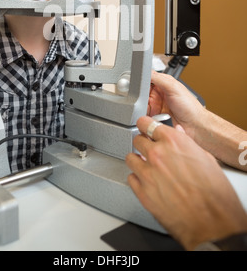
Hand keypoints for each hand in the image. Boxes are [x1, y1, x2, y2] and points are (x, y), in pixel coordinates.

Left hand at [126, 116, 246, 249]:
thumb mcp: (206, 158)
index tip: (145, 126)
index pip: (147, 123)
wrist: (212, 222)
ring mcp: (148, 173)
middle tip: (149, 149)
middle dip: (143, 143)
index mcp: (173, 142)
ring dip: (137, 160)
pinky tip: (146, 182)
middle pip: (137, 139)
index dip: (146, 125)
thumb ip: (187, 143)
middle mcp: (157, 154)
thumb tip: (179, 134)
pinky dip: (137, 179)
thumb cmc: (214, 193)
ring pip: (130, 158)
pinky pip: (131, 178)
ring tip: (145, 166)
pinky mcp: (142, 193)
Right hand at [148, 71, 205, 138]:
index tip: (141, 88)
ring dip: (146, 108)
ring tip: (153, 110)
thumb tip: (146, 72)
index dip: (143, 83)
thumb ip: (159, 78)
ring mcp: (158, 105)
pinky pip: (146, 115)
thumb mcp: (174, 88)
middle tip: (149, 101)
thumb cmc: (190, 107)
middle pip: (143, 93)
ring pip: (143, 105)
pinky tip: (154, 117)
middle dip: (143, 98)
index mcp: (164, 83)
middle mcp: (160, 93)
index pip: (148, 79)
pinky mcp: (156, 116)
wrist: (195, 126)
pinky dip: (147, 116)